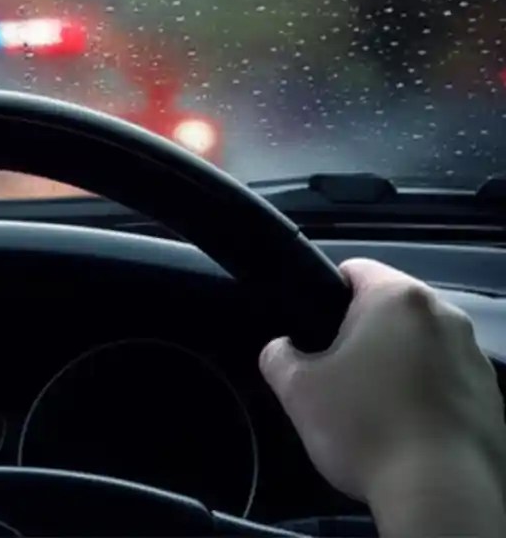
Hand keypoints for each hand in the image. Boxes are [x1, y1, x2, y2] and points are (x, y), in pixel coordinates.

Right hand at [260, 259, 505, 534]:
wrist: (441, 493)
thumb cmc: (365, 427)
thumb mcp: (297, 390)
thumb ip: (279, 355)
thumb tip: (283, 349)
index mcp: (398, 299)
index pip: (353, 269)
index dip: (323, 295)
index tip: (312, 334)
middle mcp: (446, 315)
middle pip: (390, 310)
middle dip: (362, 335)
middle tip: (336, 377)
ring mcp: (477, 356)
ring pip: (422, 346)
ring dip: (398, 365)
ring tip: (375, 410)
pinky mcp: (494, 396)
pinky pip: (449, 381)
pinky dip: (427, 396)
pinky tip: (409, 431)